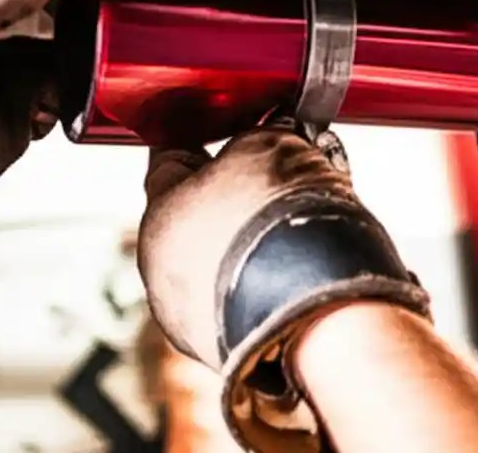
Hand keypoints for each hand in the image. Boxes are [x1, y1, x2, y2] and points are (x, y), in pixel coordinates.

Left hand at [139, 125, 428, 451]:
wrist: (319, 306)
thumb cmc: (285, 226)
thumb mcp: (275, 145)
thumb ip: (262, 134)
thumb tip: (274, 134)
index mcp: (158, 213)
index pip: (169, 158)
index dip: (204, 137)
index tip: (226, 130)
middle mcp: (162, 270)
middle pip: (196, 212)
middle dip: (238, 192)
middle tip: (282, 177)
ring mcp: (190, 316)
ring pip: (220, 261)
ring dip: (252, 241)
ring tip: (300, 227)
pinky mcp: (225, 347)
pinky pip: (243, 299)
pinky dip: (265, 284)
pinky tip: (301, 270)